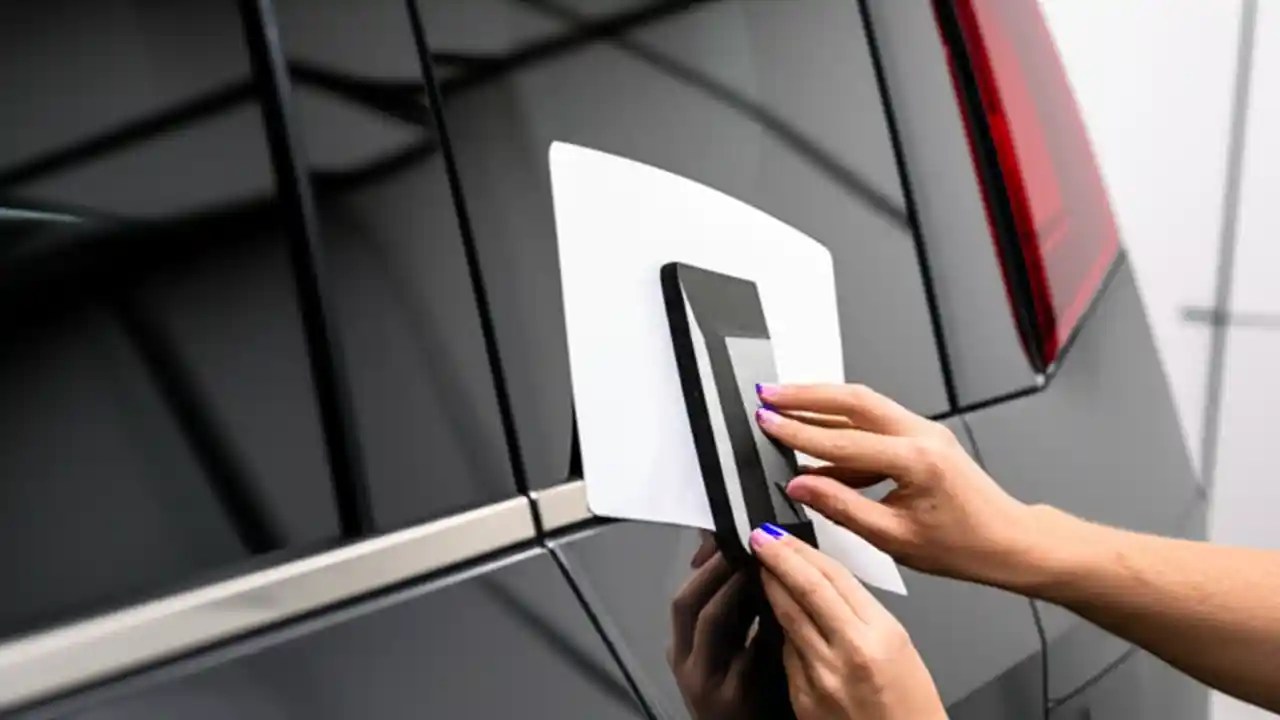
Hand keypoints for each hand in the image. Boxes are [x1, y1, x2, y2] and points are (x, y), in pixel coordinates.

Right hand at [669, 535, 793, 719]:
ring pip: (710, 622)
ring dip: (733, 587)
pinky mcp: (735, 698)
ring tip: (760, 566)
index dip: (705, 564)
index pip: (684, 596)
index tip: (730, 539)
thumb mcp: (733, 650)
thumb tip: (752, 562)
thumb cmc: (752, 696)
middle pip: (688, 603)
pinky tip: (780, 609)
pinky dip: (760, 624)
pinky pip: (746, 651)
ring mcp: (708, 682)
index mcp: (685, 649)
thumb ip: (738, 612)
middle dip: (716, 568)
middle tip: (747, 545)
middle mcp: (688, 663)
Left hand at [751, 524, 945, 719]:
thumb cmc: (911, 708)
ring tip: (759, 569)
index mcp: (881, 635)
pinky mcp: (802, 698)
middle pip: (804, 590)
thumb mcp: (900, 648)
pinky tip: (773, 617)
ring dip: (769, 590)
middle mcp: (849, 652)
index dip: (800, 550)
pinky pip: (786, 654)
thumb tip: (825, 585)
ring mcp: (821, 677)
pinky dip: (780, 631)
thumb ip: (862, 614)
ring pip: (787, 619)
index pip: (833, 577)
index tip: (779, 534)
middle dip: (776, 559)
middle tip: (758, 539)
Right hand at [756, 383, 1038, 586]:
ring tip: (784, 404)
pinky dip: (842, 424)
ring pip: (863, 405)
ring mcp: (924, 431)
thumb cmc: (963, 545)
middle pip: (853, 400)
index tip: (768, 422)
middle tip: (768, 394)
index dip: (799, 431)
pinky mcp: (922, 437)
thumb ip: (841, 508)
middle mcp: (921, 435)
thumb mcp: (894, 537)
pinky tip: (817, 439)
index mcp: (916, 461)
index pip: (844, 441)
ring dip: (822, 402)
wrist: (1007, 541)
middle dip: (806, 395)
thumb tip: (800, 487)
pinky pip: (875, 421)